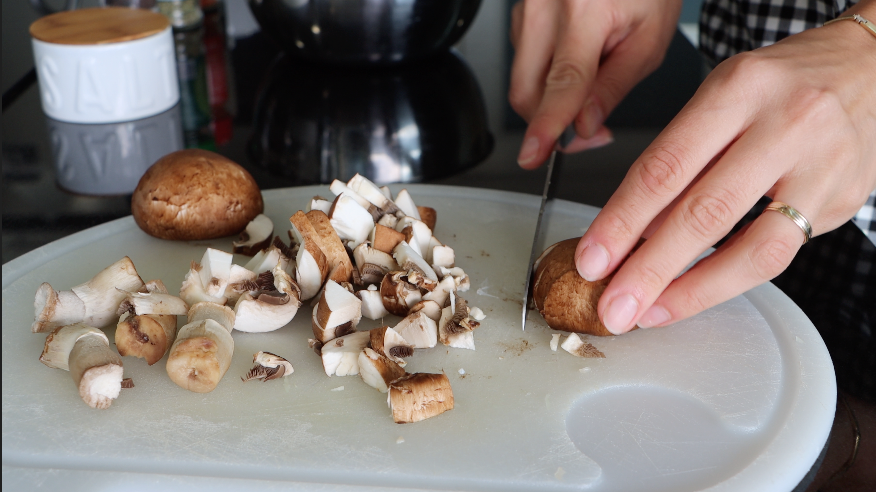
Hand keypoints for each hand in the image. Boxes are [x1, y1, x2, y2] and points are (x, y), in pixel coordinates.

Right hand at [509, 0, 681, 167]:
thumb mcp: (648, 41)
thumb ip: (614, 88)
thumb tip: (584, 128)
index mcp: (584, 9)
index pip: (563, 82)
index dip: (548, 124)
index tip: (536, 153)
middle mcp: (544, 7)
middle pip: (527, 92)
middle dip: (548, 123)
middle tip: (583, 133)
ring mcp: (526, 10)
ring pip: (523, 81)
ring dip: (551, 98)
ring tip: (590, 75)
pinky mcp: (519, 16)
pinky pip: (524, 63)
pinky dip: (546, 76)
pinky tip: (574, 60)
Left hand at [574, 8, 875, 333]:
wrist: (867, 67)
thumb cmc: (778, 85)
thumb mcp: (719, 98)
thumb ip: (678, 160)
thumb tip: (631, 232)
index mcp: (738, 90)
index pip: (666, 167)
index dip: (622, 221)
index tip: (592, 258)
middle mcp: (784, 125)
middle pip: (705, 211)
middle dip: (649, 268)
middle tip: (613, 304)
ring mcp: (821, 166)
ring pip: (751, 245)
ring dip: (691, 289)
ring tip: (649, 311)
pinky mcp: (841, 200)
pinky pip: (779, 254)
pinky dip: (729, 281)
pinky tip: (692, 294)